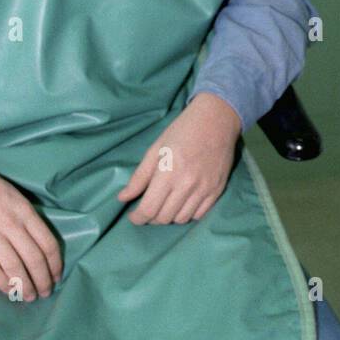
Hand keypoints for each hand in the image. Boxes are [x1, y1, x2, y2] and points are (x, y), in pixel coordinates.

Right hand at [0, 158, 62, 300]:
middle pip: (34, 259)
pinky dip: (2, 283)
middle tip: (45, 292)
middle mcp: (10, 223)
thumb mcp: (14, 196)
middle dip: (43, 280)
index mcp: (24, 210)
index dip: (55, 265)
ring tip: (29, 296)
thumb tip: (40, 246)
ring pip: (14, 267)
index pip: (47, 243)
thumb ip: (27, 218)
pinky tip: (8, 291)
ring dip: (24, 286)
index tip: (56, 277)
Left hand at [116, 92, 242, 224]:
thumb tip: (123, 198)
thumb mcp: (155, 149)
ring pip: (181, 219)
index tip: (133, 216)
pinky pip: (199, 215)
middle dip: (151, 217)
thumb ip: (139, 177)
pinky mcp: (217, 191)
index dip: (138, 218)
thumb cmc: (181, 131)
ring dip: (169, 217)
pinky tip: (182, 204)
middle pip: (164, 217)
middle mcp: (187, 185)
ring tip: (165, 205)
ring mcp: (204, 190)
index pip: (149, 209)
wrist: (216, 120)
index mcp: (168, 172)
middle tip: (148, 207)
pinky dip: (187, 214)